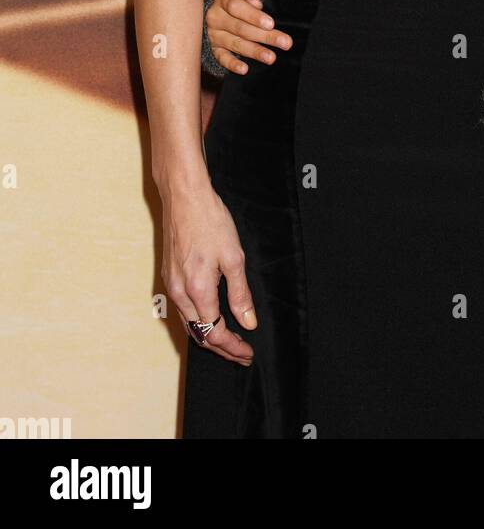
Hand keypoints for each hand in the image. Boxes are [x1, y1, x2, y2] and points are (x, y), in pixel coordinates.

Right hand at [161, 176, 256, 364]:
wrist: (184, 197)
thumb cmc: (210, 221)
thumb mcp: (234, 258)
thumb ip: (240, 294)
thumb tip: (247, 322)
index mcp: (198, 290)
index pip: (214, 333)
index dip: (232, 348)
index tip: (247, 353)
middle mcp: (179, 293)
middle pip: (199, 334)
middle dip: (221, 347)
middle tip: (241, 353)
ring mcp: (170, 285)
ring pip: (188, 323)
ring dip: (208, 335)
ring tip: (229, 340)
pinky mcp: (167, 276)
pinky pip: (182, 309)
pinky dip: (197, 321)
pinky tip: (210, 317)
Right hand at [206, 0, 292, 74]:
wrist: (218, 8)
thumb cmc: (239, 0)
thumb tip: (257, 3)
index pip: (236, 7)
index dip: (253, 16)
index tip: (271, 24)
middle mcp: (216, 17)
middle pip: (241, 28)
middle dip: (265, 36)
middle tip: (285, 43)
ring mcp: (214, 34)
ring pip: (236, 44)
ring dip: (255, 52)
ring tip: (271, 58)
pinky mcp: (214, 48)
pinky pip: (222, 58)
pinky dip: (232, 64)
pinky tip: (244, 69)